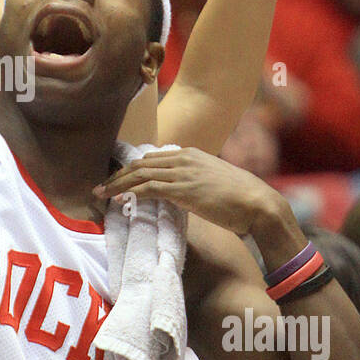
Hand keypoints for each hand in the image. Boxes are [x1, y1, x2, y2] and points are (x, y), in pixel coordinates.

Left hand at [93, 146, 278, 238]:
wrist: (259, 204)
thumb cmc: (241, 198)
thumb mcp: (214, 182)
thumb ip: (195, 181)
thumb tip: (182, 193)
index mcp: (191, 154)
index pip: (152, 158)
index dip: (132, 169)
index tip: (117, 179)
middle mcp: (184, 159)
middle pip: (141, 163)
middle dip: (118, 175)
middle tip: (100, 186)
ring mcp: (183, 173)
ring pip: (139, 174)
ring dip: (116, 184)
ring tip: (100, 194)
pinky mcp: (183, 190)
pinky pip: (148, 189)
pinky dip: (130, 193)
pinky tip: (118, 200)